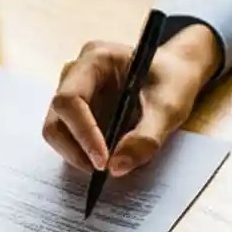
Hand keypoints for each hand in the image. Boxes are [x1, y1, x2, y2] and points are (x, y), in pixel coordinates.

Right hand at [43, 23, 220, 175]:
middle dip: (76, 150)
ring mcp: (72, 91)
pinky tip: (106, 157)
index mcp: (96, 59)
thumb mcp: (169, 109)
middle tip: (103, 171)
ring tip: (108, 164)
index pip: (70, 99)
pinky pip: (68, 136)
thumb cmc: (173, 81)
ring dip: (78, 154)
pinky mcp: (76, 110)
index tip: (102, 162)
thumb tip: (116, 168)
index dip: (82, 133)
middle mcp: (76, 73)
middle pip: (57, 118)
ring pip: (57, 130)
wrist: (175, 74)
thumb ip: (146, 138)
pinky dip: (82, 152)